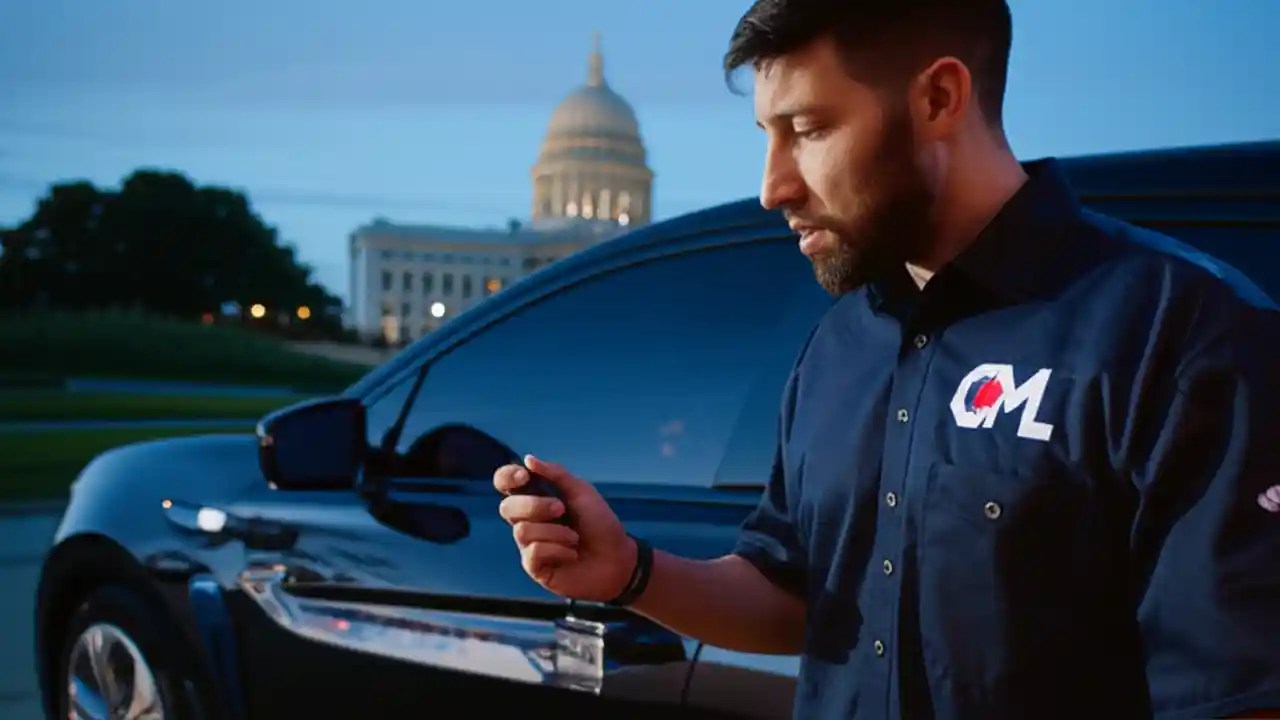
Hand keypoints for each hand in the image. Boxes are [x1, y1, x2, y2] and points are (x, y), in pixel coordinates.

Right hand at [495, 455, 635, 601]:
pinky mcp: (535, 567)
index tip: (525, 477)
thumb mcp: (581, 492)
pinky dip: (558, 549)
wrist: (617, 558)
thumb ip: (556, 474)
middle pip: (507, 507)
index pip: (505, 482)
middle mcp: (527, 520)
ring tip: (575, 538)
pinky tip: (572, 554)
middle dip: (535, 506)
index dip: (507, 477)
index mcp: (536, 497)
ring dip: (555, 532)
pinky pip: (533, 552)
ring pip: (521, 531)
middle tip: (561, 509)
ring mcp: (529, 544)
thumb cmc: (600, 523)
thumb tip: (528, 459)